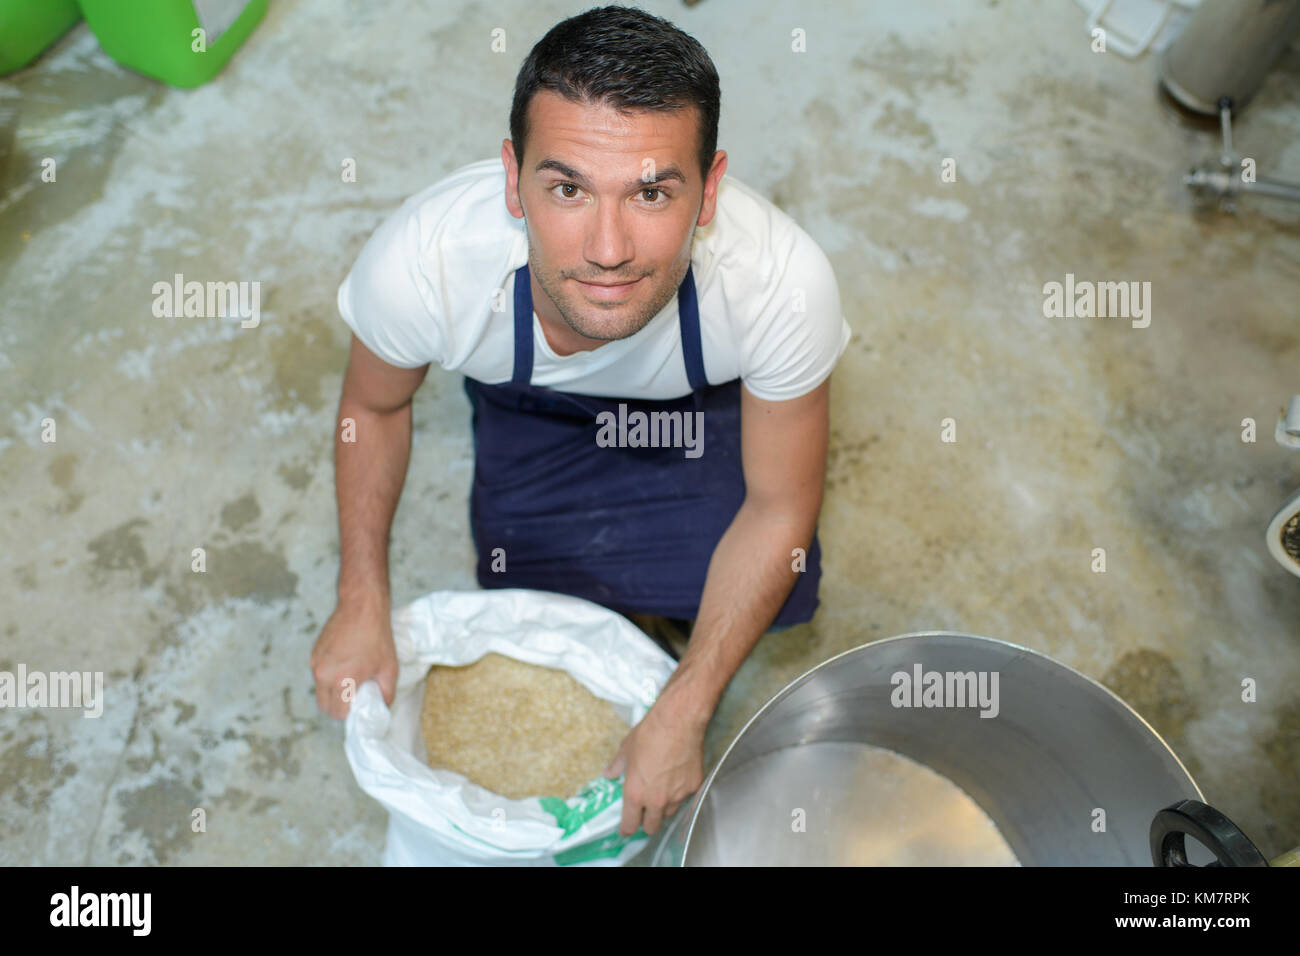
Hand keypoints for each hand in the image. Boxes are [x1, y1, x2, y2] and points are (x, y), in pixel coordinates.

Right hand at [309, 598, 397, 718]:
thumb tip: (381, 708)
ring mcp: (316, 664)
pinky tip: (345, 663)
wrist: (362, 607)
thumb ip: (386, 694)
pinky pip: (318, 675)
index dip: (350, 713)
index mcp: (342, 681)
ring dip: (333, 691)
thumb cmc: (377, 637)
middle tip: (355, 696)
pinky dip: (328, 676)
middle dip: (339, 707)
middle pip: (324, 706)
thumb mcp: (390, 669)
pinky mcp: (314, 654)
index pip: (337, 714)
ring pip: (320, 691)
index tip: (360, 704)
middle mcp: (323, 675)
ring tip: (351, 677)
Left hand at [603, 701, 705, 836]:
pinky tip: (677, 778)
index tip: (625, 829)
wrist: (678, 721)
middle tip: (645, 812)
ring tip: (661, 792)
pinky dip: (679, 792)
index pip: (630, 824)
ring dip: (663, 809)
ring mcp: (677, 795)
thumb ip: (617, 766)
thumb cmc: (650, 733)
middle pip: (652, 827)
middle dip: (647, 822)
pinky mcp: (693, 787)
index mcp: (636, 793)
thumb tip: (609, 774)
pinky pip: (685, 797)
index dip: (626, 829)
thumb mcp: (627, 749)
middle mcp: (656, 800)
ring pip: (669, 813)